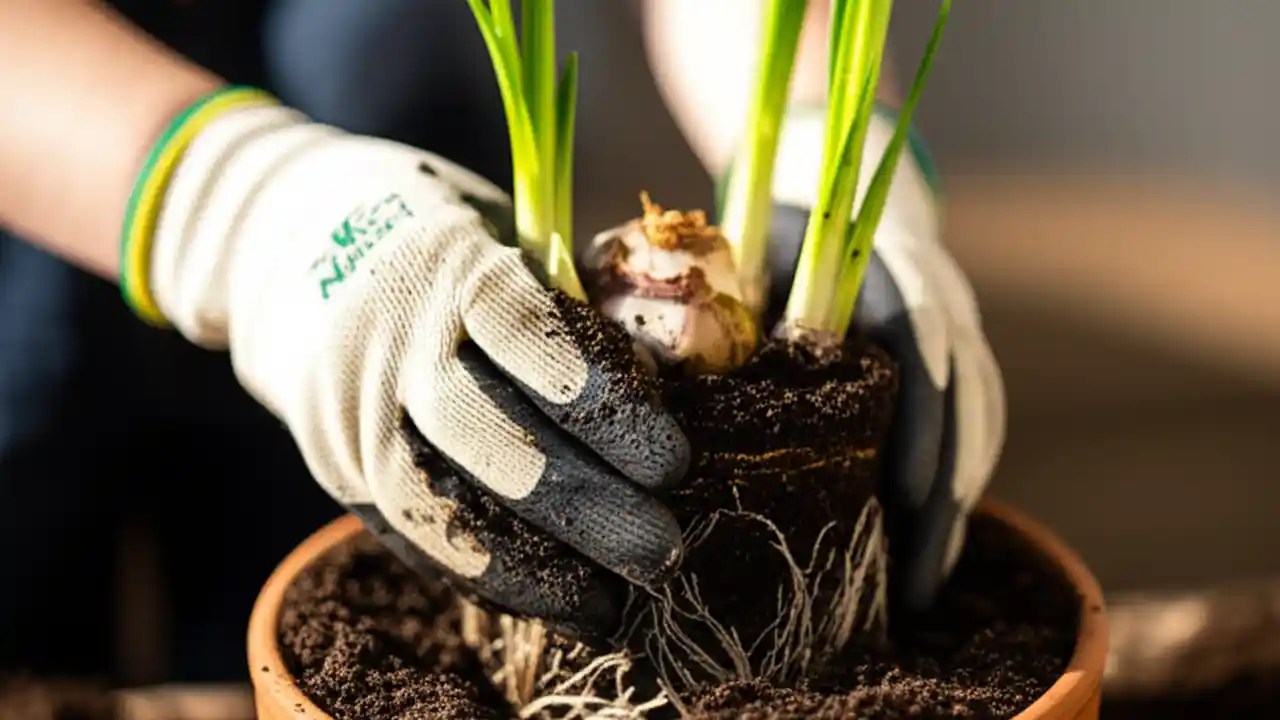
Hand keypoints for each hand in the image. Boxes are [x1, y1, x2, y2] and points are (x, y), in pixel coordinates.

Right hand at [135, 93, 689, 637]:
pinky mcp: (330, 460)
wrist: (278, 236)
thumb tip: (668, 384)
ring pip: (441, 507)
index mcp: (451, 265)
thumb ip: (572, 299)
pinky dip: (479, 576)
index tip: (674, 462)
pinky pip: (407, 534)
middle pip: (493, 440)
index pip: (532, 340)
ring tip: (610, 607)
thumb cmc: (432, 233)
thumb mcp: (504, 230)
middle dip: (587, 508)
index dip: (608, 407)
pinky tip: (546, 602)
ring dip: (534, 569)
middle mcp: (391, 341)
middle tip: (664, 552)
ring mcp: (348, 409)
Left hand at [763, 106, 1005, 608]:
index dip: (920, 411)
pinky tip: (937, 538)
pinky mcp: (956, 356)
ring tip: (929, 578)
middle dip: (948, 481)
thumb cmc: (774, 226)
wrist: (832, 184)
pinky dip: (963, 477)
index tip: (907, 488)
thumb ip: (739, 301)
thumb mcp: (754, 248)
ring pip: (981, 413)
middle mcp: (937, 295)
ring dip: (961, 496)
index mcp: (887, 263)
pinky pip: (979, 419)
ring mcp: (956, 326)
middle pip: (965, 391)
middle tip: (921, 570)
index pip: (921, 334)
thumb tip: (684, 383)